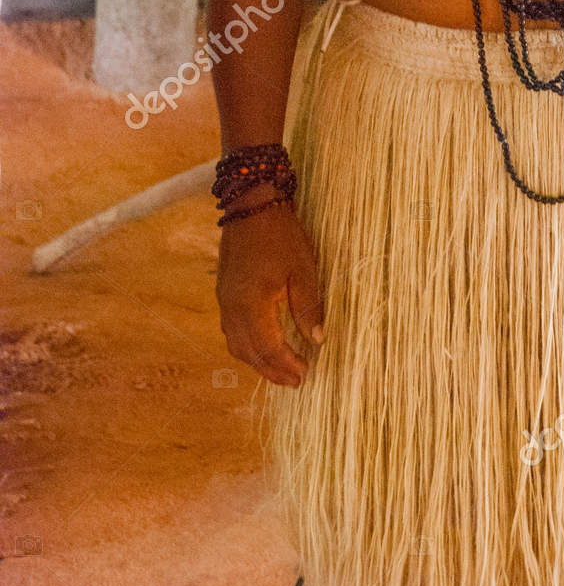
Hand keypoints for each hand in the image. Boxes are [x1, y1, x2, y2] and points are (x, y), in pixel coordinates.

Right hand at [216, 201, 323, 386]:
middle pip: (248, 352)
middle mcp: (232, 308)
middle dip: (271, 370)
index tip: (305, 374)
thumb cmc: (280, 234)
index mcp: (251, 304)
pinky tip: (263, 344)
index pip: (268, 347)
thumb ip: (308, 307)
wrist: (251, 204)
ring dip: (257, 361)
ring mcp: (224, 300)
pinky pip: (231, 330)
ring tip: (280, 368)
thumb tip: (317, 339)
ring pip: (236, 344)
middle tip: (294, 381)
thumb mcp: (302, 270)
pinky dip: (248, 345)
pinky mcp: (224, 292)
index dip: (286, 365)